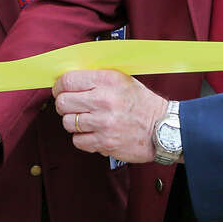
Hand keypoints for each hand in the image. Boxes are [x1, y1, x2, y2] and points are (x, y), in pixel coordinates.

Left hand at [53, 70, 167, 162]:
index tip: (61, 90)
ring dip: (73, 123)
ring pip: (67, 122)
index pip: (68, 80)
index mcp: (108, 80)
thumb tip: (68, 80)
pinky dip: (82, 139)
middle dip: (63, 105)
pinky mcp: (105, 142)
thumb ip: (96, 78)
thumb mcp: (122, 80)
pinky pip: (78, 141)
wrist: (163, 128)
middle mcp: (104, 100)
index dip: (59, 86)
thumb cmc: (142, 103)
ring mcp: (104, 123)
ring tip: (86, 121)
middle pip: (63, 102)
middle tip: (72, 107)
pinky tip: (93, 133)